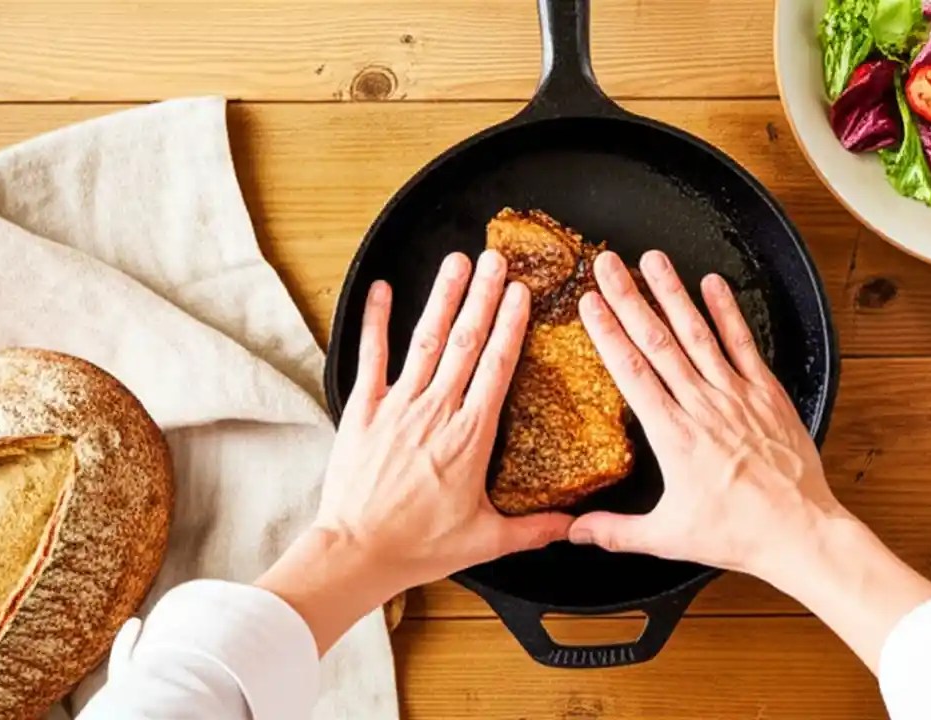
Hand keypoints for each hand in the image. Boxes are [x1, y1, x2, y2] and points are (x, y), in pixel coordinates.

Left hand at [258, 250, 571, 652]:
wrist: (357, 551)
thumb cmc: (420, 546)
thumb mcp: (486, 539)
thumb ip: (533, 528)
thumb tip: (573, 526)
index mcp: (471, 435)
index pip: (497, 367)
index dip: (510, 326)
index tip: (521, 294)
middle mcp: (436, 410)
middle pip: (466, 341)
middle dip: (483, 296)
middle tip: (496, 260)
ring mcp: (397, 406)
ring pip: (426, 340)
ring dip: (443, 298)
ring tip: (457, 262)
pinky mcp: (363, 410)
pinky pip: (371, 357)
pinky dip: (376, 322)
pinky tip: (383, 291)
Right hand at [569, 250, 930, 670]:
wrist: (800, 531)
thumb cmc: (735, 533)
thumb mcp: (667, 537)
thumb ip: (614, 531)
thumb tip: (570, 532)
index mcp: (672, 435)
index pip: (631, 371)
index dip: (607, 332)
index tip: (589, 301)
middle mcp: (702, 405)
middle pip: (658, 340)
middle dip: (629, 298)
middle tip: (608, 264)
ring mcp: (736, 395)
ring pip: (698, 333)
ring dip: (673, 293)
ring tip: (653, 259)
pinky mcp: (767, 393)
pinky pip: (743, 344)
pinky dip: (728, 312)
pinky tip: (713, 283)